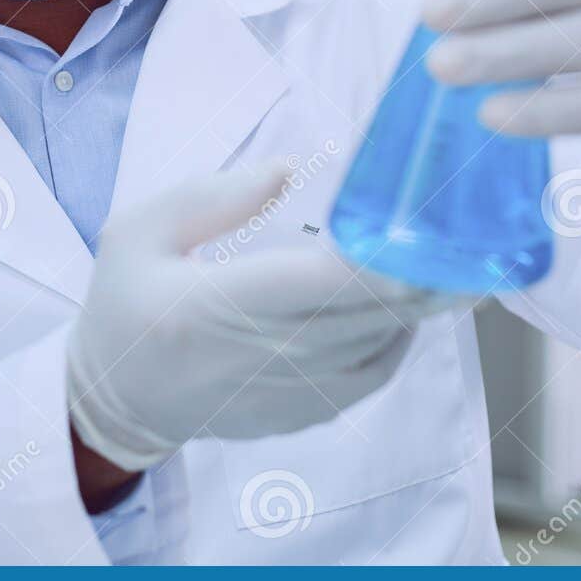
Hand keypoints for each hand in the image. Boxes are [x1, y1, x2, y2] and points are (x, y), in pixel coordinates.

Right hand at [66, 164, 413, 473]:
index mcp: (218, 304)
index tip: (422, 220)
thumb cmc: (126, 305)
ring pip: (383, 342)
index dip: (383, 255)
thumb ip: (211, 196)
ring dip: (419, 302)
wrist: (119, 400)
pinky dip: (402, 337)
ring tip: (447, 258)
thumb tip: (289, 168)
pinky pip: (375, 373)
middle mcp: (265, 353)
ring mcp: (291, 391)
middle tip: (461, 231)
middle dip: (424, 271)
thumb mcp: (138, 232)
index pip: (323, 280)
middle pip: (371, 311)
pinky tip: (407, 305)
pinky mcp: (305, 411)